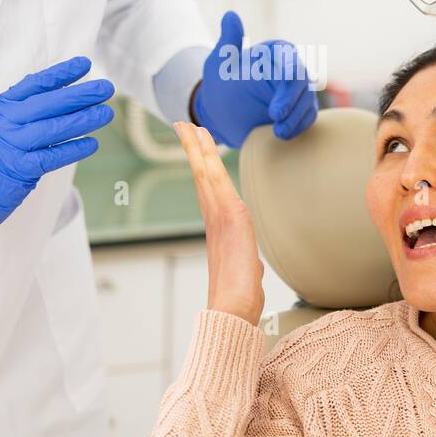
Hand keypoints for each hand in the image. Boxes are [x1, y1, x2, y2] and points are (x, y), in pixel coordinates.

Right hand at [0, 56, 114, 257]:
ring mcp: (9, 147)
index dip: (60, 74)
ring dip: (84, 119)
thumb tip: (42, 112)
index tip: (83, 64)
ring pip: (54, 128)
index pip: (32, 86)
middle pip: (48, 103)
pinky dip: (73, 149)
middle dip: (80, 94)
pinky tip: (91, 144)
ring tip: (106, 113)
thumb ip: (8, 119)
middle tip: (106, 87)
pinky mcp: (16, 172)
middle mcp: (2, 125)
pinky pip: (51, 157)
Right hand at [174, 121, 264, 325]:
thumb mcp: (245, 275)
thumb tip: (251, 272)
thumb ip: (246, 266)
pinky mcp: (230, 215)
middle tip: (184, 125)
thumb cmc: (239, 300)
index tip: (195, 148)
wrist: (234, 311)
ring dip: (197, 147)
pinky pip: (215, 180)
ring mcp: (221, 217)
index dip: (201, 166)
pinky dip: (205, 159)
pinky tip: (201, 143)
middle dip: (194, 149)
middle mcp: (216, 220)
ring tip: (189, 126)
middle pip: (203, 175)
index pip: (209, 190)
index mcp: (219, 229)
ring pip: (206, 173)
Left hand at [192, 10, 317, 146]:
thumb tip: (230, 15)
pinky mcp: (300, 110)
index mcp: (277, 51)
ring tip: (278, 134)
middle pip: (302, 82)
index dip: (289, 76)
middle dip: (292, 102)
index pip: (289, 59)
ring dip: (296, 119)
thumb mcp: (219, 62)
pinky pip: (307, 118)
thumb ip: (229, 41)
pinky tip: (284, 136)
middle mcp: (292, 68)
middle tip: (276, 121)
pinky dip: (299, 127)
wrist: (222, 109)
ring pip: (307, 102)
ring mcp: (298, 91)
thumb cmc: (221, 81)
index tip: (278, 99)